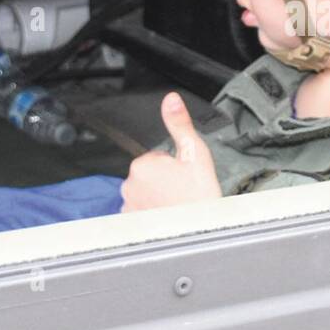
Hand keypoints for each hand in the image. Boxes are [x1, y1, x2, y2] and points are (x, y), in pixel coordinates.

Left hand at [120, 92, 222, 213]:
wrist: (200, 230)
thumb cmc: (199, 197)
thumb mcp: (194, 153)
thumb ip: (179, 124)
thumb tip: (171, 100)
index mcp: (143, 164)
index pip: (157, 158)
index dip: (174, 166)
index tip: (185, 177)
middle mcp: (130, 185)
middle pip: (149, 175)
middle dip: (164, 180)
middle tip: (183, 191)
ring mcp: (129, 205)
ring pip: (144, 193)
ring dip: (157, 197)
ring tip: (177, 204)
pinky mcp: (130, 222)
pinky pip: (139, 211)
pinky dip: (151, 213)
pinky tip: (167, 215)